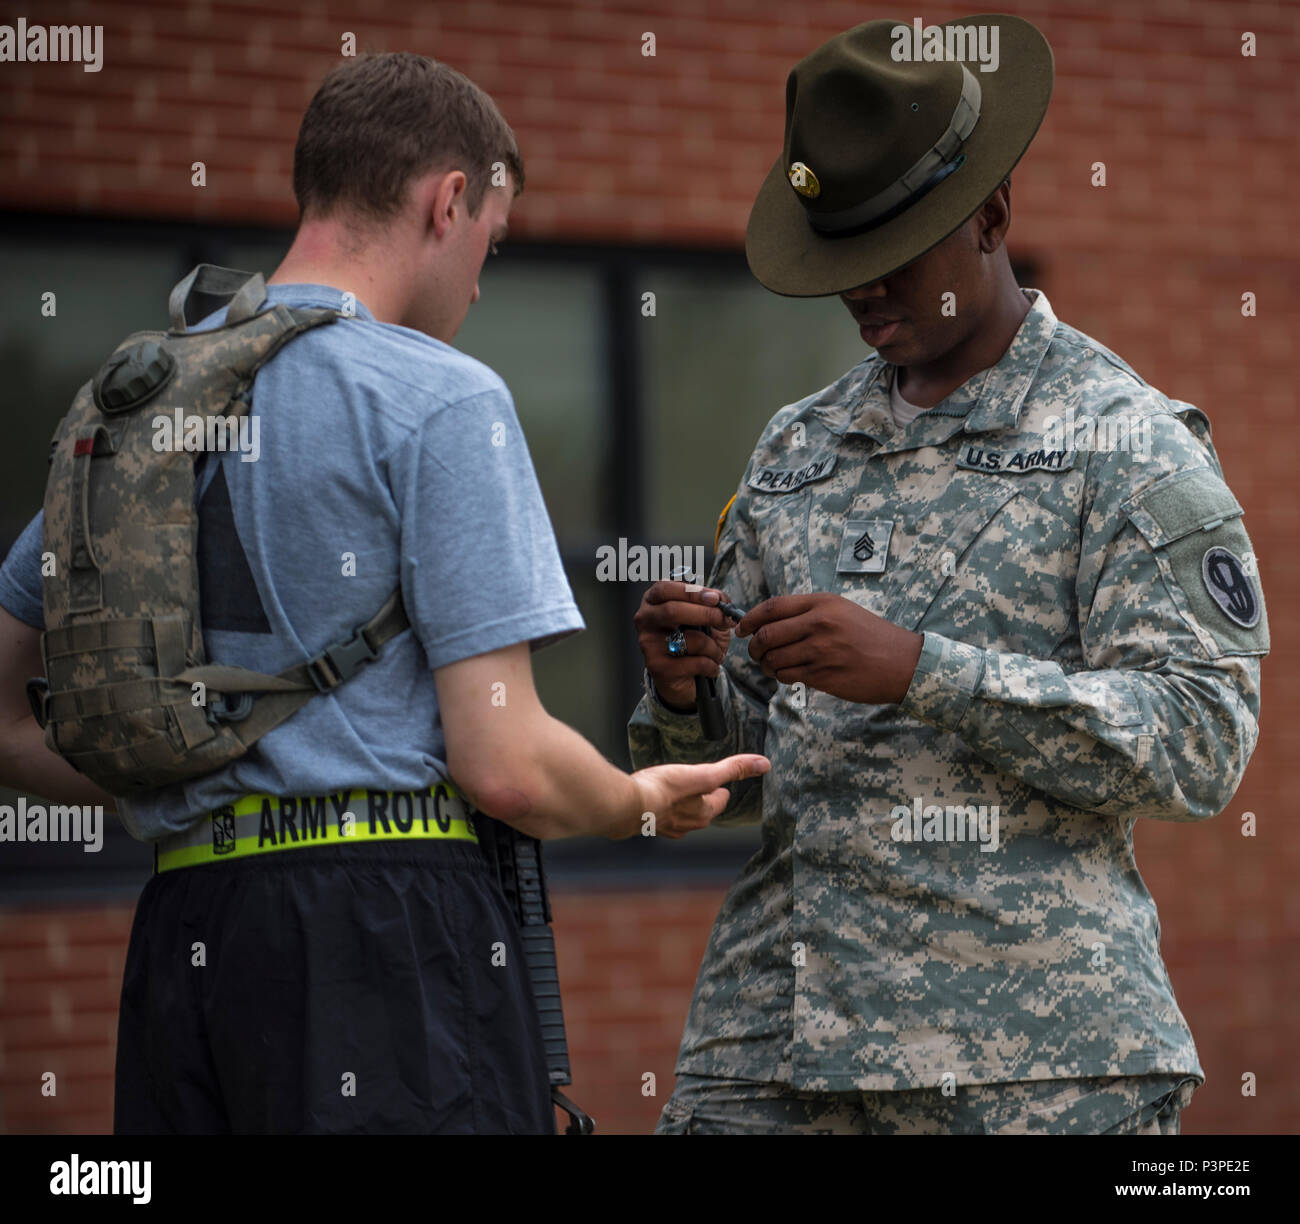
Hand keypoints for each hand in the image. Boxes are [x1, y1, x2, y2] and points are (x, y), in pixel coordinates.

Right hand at [631, 754, 770, 838]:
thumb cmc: (664, 790)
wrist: (627, 805)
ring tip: (673, 790)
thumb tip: (763, 764)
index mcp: (704, 814)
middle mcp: (688, 825)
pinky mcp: (647, 824)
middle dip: (700, 797)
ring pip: (680, 813)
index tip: (716, 780)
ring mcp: (666, 827)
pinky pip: (659, 814)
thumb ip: (733, 768)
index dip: (719, 787)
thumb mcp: (704, 774)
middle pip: (701, 809)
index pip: (720, 799)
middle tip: (694, 782)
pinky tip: (651, 798)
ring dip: (678, 803)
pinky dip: (658, 806)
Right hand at [633, 581, 734, 710]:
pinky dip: (711, 665)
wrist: (684, 678)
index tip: (715, 598)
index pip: (664, 589)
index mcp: (653, 601)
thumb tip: (721, 599)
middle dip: (706, 614)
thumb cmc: (694, 641)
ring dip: (712, 647)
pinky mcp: (657, 667)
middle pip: (673, 610)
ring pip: (687, 639)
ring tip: (718, 653)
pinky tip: (711, 667)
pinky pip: (693, 662)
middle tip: (725, 620)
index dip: (691, 592)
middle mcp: (645, 620)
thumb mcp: (706, 617)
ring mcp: (648, 644)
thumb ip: (713, 604)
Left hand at [735, 593, 922, 704]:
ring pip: (773, 657)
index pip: (772, 607)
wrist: (901, 662)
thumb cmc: (871, 636)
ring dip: (766, 664)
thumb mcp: (842, 611)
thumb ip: (808, 613)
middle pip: (767, 634)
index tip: (742, 627)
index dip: (750, 618)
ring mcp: (821, 650)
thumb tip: (769, 621)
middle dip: (753, 645)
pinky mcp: (823, 674)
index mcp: (822, 603)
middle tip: (754, 651)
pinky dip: (780, 675)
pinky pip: (787, 675)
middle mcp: (819, 624)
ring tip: (772, 664)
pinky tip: (788, 674)